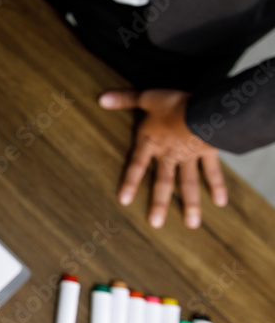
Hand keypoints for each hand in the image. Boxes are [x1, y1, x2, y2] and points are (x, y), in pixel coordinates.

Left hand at [100, 89, 227, 228]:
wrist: (205, 109)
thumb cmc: (174, 103)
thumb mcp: (146, 97)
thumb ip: (124, 99)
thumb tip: (101, 99)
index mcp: (151, 142)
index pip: (136, 165)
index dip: (129, 182)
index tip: (124, 202)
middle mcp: (169, 154)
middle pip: (162, 182)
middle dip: (159, 203)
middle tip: (156, 224)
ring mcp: (190, 156)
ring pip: (188, 183)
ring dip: (190, 204)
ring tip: (192, 225)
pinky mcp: (209, 152)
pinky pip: (213, 172)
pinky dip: (217, 186)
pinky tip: (220, 203)